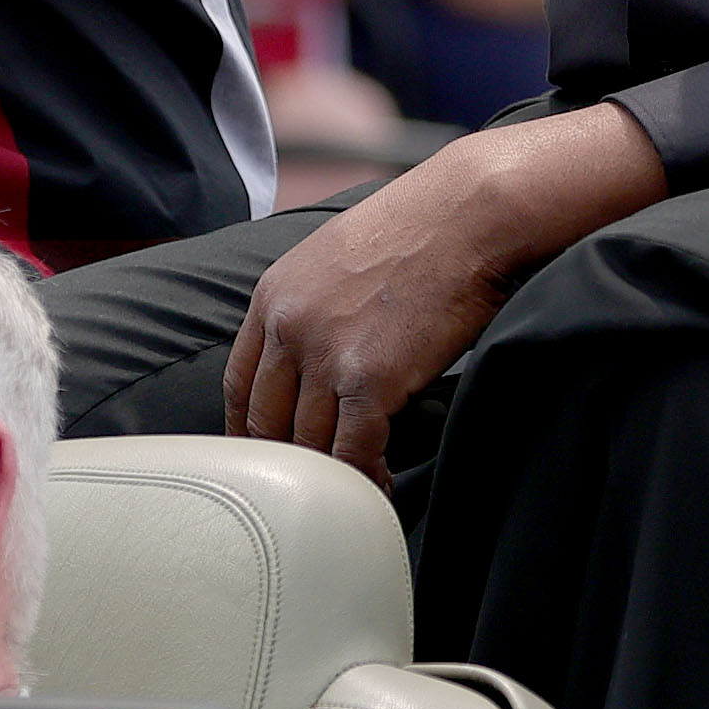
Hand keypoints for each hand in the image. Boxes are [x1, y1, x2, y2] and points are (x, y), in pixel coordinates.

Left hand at [226, 102, 664, 485]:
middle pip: (266, 423)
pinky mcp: (372, 381)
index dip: (248, 430)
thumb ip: (309, 305)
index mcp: (273, 295)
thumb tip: (310, 357)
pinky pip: (353, 455)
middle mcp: (288, 326)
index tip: (262, 458)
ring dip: (326, 480)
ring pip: (307, 447)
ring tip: (348, 495)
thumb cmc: (419, 228)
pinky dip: (364, 480)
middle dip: (284, 464)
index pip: (238, 383)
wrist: (470, 213)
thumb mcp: (336, 256)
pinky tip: (379, 486)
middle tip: (306, 491)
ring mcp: (326, 355)